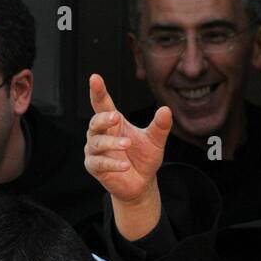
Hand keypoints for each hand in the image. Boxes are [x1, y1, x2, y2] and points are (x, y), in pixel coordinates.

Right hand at [86, 73, 171, 209]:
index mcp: (113, 123)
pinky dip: (112, 163)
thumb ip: (160, 126)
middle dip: (104, 118)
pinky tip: (125, 165)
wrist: (140, 183)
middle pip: (95, 121)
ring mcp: (95, 151)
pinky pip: (100, 163)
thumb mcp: (156, 140)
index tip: (94, 77)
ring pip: (97, 143)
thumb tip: (166, 110)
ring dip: (112, 143)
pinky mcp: (95, 167)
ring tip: (128, 144)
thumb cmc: (144, 158)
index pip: (102, 103)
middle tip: (116, 117)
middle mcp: (100, 134)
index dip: (98, 91)